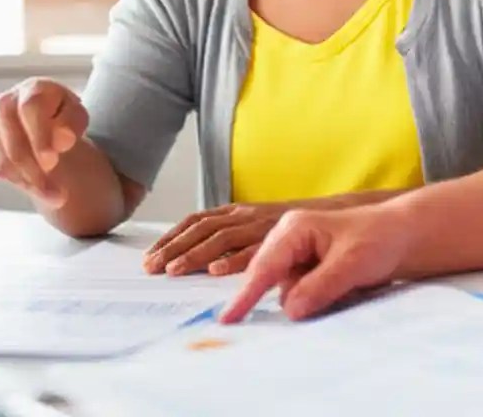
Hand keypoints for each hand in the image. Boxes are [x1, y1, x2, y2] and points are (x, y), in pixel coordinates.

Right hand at [0, 78, 88, 207]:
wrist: (45, 118)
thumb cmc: (63, 115)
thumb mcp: (76, 116)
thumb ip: (73, 125)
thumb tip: (62, 141)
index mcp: (32, 89)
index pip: (30, 110)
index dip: (40, 137)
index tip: (52, 161)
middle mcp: (5, 102)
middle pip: (14, 144)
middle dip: (36, 171)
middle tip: (60, 193)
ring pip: (4, 162)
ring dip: (30, 183)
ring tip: (55, 193)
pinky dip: (18, 181)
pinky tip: (36, 182)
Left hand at [144, 203, 291, 276]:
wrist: (332, 215)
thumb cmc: (289, 229)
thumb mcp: (254, 226)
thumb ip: (230, 237)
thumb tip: (195, 259)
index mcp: (235, 211)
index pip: (195, 221)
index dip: (171, 237)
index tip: (151, 257)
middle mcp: (244, 215)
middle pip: (201, 229)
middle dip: (174, 249)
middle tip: (152, 268)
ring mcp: (260, 226)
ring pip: (221, 238)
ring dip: (195, 255)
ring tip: (175, 271)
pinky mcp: (278, 238)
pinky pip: (253, 250)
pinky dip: (234, 260)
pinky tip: (217, 271)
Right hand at [219, 204, 414, 322]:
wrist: (403, 236)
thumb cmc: (378, 239)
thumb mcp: (351, 264)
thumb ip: (319, 287)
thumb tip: (290, 311)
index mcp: (294, 229)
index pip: (264, 266)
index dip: (246, 295)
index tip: (228, 319)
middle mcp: (289, 240)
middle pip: (275, 282)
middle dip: (300, 295)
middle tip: (338, 289)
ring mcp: (297, 256)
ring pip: (291, 293)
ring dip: (315, 298)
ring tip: (349, 284)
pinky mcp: (307, 270)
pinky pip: (303, 295)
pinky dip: (321, 298)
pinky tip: (345, 287)